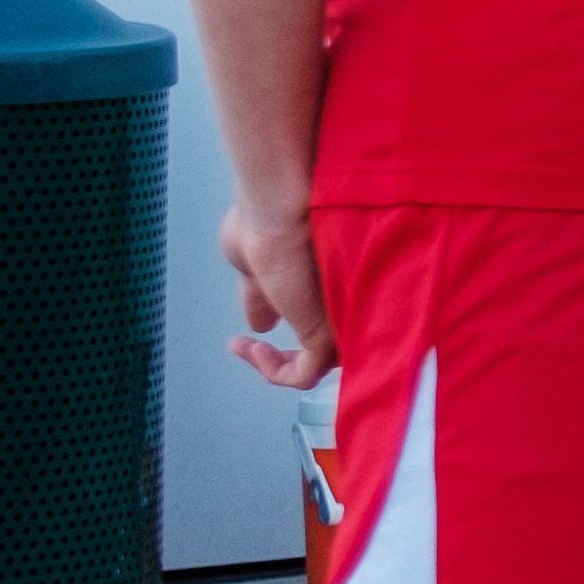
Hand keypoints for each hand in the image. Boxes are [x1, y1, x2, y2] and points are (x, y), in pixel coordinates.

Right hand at [216, 187, 331, 390]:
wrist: (274, 210)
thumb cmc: (264, 221)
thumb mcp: (249, 265)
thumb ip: (259, 296)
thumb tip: (258, 321)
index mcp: (320, 286)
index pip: (316, 321)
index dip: (287, 334)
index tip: (249, 336)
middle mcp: (334, 303)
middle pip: (325, 345)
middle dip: (285, 357)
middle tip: (255, 350)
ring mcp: (333, 320)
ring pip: (317, 364)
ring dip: (276, 366)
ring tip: (253, 350)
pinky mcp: (326, 334)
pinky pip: (306, 373)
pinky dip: (276, 372)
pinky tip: (256, 349)